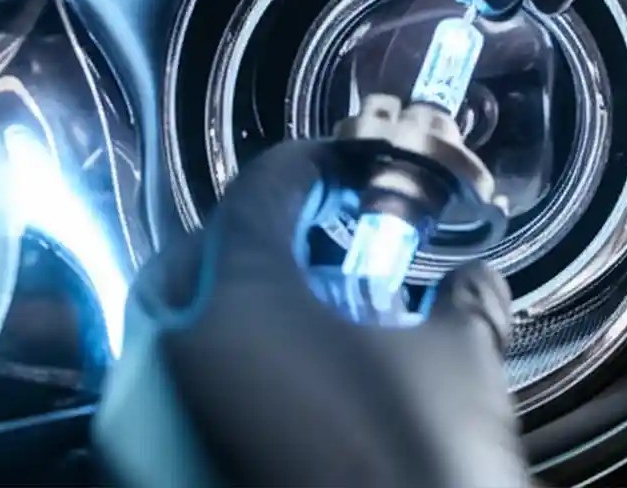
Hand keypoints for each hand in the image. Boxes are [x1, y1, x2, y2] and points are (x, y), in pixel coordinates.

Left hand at [95, 140, 528, 487]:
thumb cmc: (420, 468)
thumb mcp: (459, 365)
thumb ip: (464, 301)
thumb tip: (474, 283)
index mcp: (237, 302)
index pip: (258, 194)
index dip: (308, 168)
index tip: (341, 168)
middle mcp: (169, 354)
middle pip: (191, 254)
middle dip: (253, 234)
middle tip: (318, 241)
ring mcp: (151, 424)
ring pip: (169, 328)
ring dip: (232, 304)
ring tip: (309, 317)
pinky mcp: (159, 472)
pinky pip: (173, 395)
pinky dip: (218, 369)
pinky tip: (286, 384)